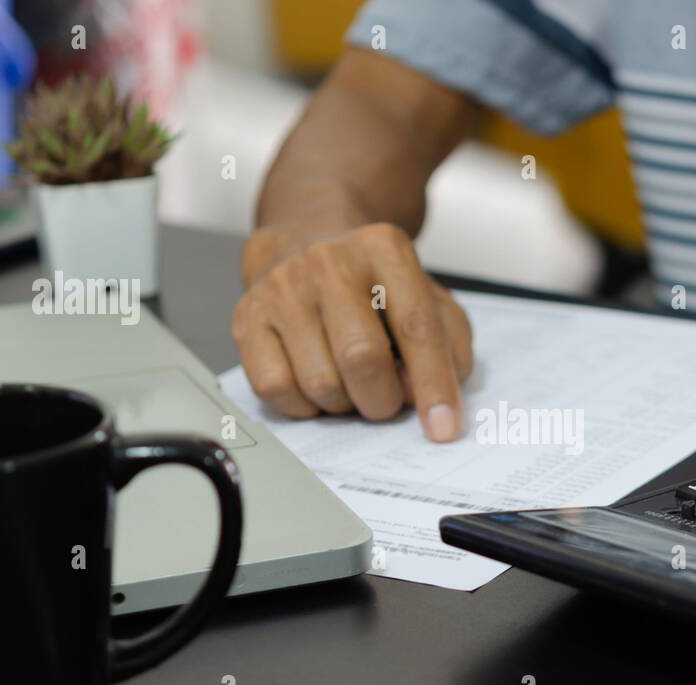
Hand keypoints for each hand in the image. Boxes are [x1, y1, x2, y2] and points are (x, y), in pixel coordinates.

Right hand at [233, 220, 472, 441]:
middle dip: (382, 400)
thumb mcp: (430, 300)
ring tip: (350, 384)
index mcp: (384, 250)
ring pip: (319, 382)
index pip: (416, 328)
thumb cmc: (376, 287)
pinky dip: (305, 405)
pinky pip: (277, 389)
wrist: (306, 244)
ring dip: (345, 404)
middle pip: (361, 358)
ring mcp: (282, 290)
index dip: (434, 385)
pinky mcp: (247, 319)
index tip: (443, 428)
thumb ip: (448, 347)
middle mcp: (328, 262)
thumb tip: (431, 399)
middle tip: (387, 401)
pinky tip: (316, 386)